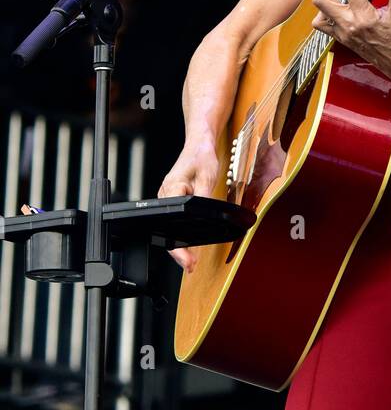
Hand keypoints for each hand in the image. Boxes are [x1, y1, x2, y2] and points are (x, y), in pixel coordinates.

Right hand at [158, 135, 219, 272]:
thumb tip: (205, 215)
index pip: (169, 223)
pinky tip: (188, 245)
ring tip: (190, 260)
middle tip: (190, 265)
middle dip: (177, 250)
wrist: (199, 144)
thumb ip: (204, 198)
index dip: (177, 244)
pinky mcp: (173, 198)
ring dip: (178, 244)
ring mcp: (167, 197)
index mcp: (171, 190)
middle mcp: (165, 195)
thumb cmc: (201, 156)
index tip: (186, 257)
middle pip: (165, 229)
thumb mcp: (207, 177)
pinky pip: (173, 220)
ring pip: (168, 226)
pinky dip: (180, 233)